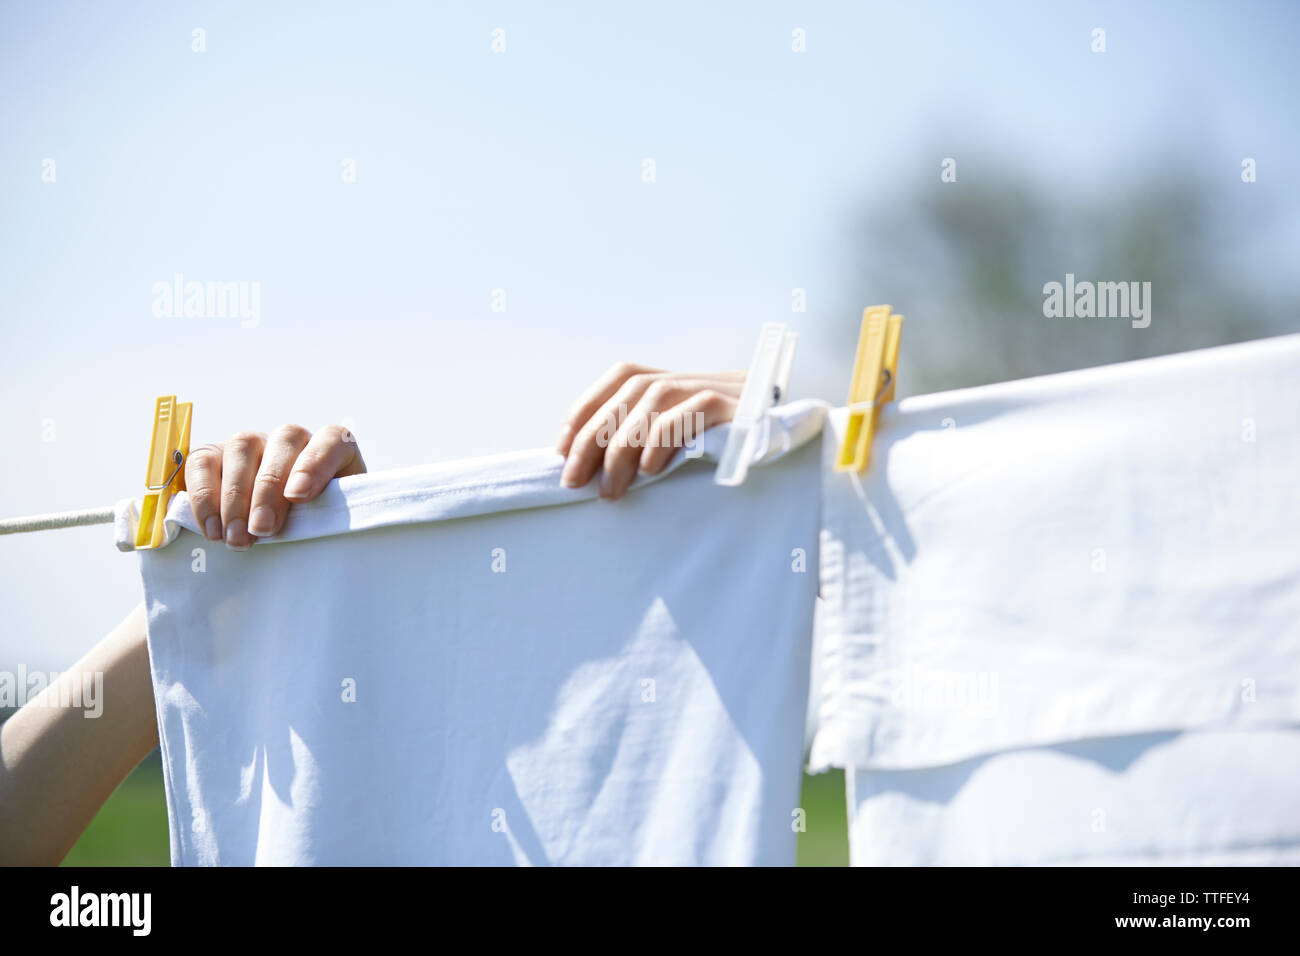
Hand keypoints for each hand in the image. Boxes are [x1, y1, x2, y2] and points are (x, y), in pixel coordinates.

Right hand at [185, 424, 365, 549]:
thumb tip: (317, 526)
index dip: (315, 463)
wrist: (297, 534)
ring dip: (235, 496)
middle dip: (268, 490)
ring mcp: (253, 444)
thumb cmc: (317, 529)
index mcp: (333, 451)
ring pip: (242, 446)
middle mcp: (292, 440)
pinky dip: (204, 495)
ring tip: (235, 537)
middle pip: (283, 442)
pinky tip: (212, 529)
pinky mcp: (217, 456)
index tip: (299, 496)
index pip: (331, 440)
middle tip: (261, 530)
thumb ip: (331, 517)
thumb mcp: (332, 523)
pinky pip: (203, 461)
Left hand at [556, 363, 744, 500]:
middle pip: (632, 390)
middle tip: (574, 480)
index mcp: (679, 380)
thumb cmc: (731, 458)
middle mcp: (695, 378)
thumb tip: (591, 464)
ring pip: (655, 399)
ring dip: (621, 447)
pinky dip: (662, 439)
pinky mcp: (739, 409)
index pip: (623, 376)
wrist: (793, 448)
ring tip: (609, 491)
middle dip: (593, 436)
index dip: (587, 408)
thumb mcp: (685, 445)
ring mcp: (719, 388)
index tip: (561, 450)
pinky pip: (692, 411)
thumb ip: (648, 440)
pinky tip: (650, 470)